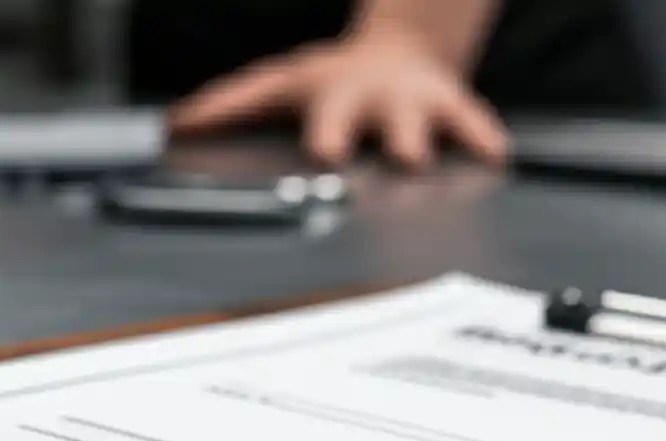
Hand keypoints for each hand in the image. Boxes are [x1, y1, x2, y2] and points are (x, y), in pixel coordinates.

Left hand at [169, 31, 508, 169]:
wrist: (405, 54)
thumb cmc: (332, 83)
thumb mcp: (279, 86)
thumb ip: (227, 107)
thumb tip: (170, 126)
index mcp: (313, 95)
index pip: (272, 100)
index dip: (248, 118)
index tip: (239, 145)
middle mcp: (358, 98)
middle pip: (344, 116)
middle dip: (336, 133)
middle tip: (326, 152)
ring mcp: (405, 103)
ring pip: (411, 124)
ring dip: (410, 143)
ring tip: (412, 160)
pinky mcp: (451, 108)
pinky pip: (471, 122)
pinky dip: (481, 138)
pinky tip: (494, 159)